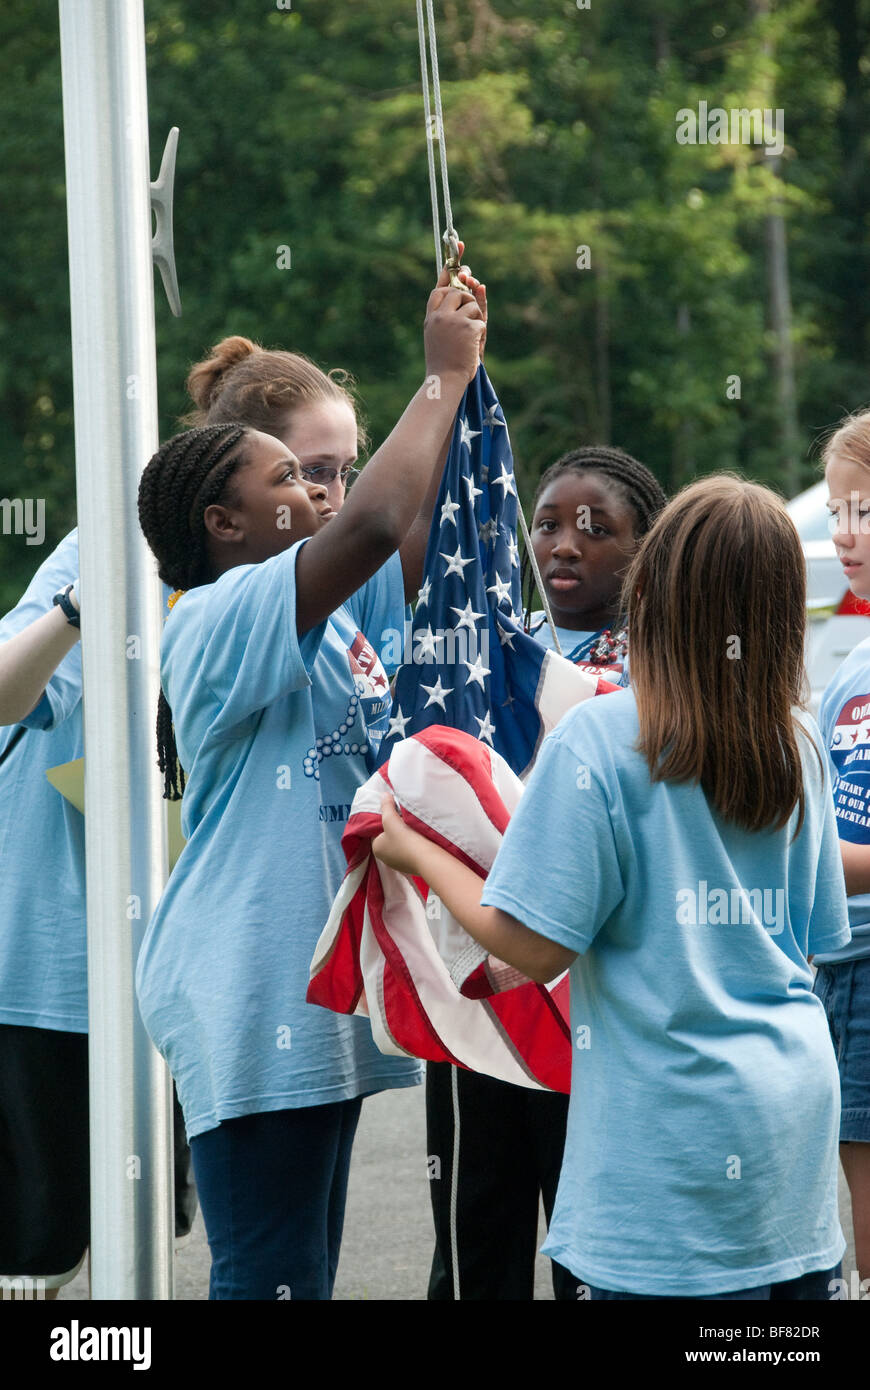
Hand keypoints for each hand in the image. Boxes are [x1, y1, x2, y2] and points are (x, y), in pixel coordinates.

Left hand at [372, 793, 427, 875]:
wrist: (427, 858)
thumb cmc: (404, 839)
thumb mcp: (391, 819)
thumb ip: (386, 806)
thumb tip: (383, 795)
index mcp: (376, 848)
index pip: (377, 831)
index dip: (385, 820)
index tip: (394, 813)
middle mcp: (385, 858)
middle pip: (389, 837)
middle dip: (396, 828)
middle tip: (404, 819)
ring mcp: (399, 863)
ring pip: (400, 844)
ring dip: (406, 836)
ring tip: (414, 827)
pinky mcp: (411, 866)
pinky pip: (410, 851)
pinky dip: (414, 844)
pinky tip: (420, 838)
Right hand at [424, 240, 485, 383]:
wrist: (445, 381)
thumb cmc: (444, 362)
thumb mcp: (440, 336)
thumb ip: (447, 314)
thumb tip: (463, 289)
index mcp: (430, 318)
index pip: (438, 290)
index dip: (447, 274)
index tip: (456, 258)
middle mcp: (439, 316)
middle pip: (457, 291)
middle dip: (467, 299)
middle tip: (469, 315)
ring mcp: (452, 320)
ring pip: (472, 304)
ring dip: (475, 319)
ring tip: (466, 340)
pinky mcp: (467, 327)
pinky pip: (481, 319)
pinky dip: (480, 333)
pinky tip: (471, 346)